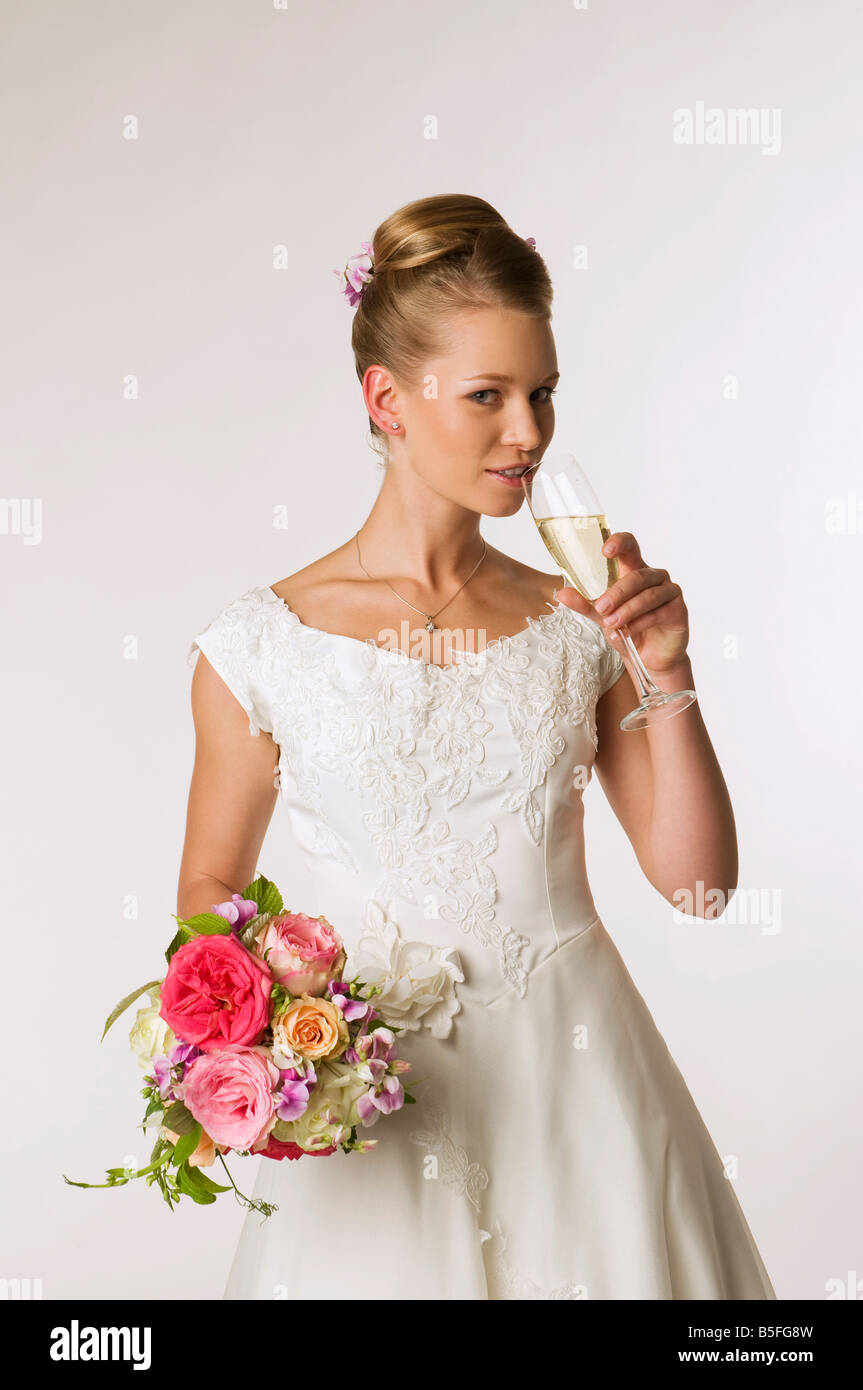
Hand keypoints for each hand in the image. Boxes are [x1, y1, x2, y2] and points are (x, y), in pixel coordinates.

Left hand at [555, 531, 689, 671]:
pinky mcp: (678, 610)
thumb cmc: (627, 629)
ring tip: (611, 623)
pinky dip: (641, 622)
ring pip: (648, 594)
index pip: (630, 547)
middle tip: (601, 607)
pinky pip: (660, 612)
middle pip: (637, 575)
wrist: (648, 658)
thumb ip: (584, 604)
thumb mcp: (602, 616)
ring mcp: (669, 591)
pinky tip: (629, 631)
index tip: (605, 550)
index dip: (620, 543)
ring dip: (628, 609)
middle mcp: (654, 576)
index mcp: (634, 570)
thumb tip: (561, 593)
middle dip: (617, 592)